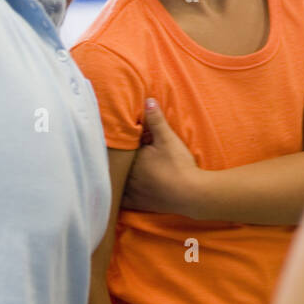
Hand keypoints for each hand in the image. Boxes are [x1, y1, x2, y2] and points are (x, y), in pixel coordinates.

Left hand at [121, 99, 202, 215]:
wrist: (191, 193)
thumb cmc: (178, 165)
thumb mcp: (168, 138)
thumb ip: (156, 119)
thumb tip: (147, 100)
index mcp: (132, 158)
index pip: (121, 149)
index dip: (122, 144)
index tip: (121, 138)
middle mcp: (127, 175)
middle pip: (116, 165)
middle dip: (117, 159)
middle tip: (116, 152)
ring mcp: (131, 191)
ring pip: (115, 182)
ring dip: (114, 176)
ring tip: (112, 169)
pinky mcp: (138, 204)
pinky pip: (120, 201)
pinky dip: (116, 196)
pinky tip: (114, 193)